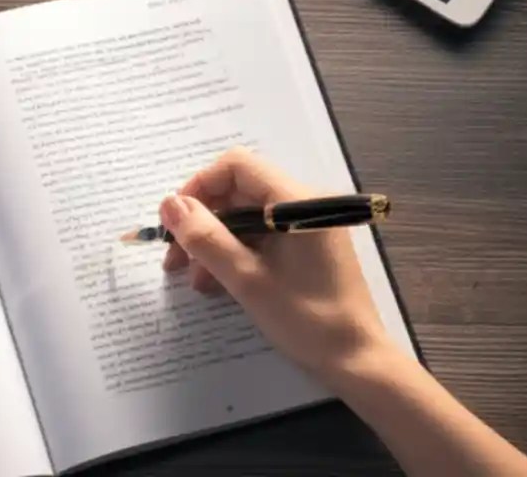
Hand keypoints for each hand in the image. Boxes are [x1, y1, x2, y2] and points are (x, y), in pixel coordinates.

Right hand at [159, 147, 394, 382]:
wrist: (357, 361)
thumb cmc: (306, 319)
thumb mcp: (246, 279)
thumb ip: (205, 237)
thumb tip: (169, 204)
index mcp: (296, 200)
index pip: (236, 166)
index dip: (199, 187)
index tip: (175, 222)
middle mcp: (304, 203)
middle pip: (239, 192)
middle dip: (203, 222)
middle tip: (175, 259)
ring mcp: (307, 226)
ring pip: (246, 217)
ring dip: (215, 243)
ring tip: (195, 280)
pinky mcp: (306, 247)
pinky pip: (262, 237)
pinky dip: (236, 254)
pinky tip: (217, 284)